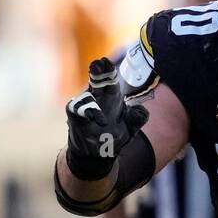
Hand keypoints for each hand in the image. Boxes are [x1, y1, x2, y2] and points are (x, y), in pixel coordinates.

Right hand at [65, 57, 148, 180]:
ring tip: (104, 118)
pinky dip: (87, 114)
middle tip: (98, 64)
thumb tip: (141, 110)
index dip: (108, 70)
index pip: (109, 80)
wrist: (97, 156)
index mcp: (110, 97)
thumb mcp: (130, 128)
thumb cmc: (112, 136)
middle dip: (97, 71)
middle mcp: (96, 98)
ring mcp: (84, 107)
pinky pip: (79, 111)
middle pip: (96, 81)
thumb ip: (137, 118)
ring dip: (94, 103)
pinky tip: (97, 120)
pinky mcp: (75, 117)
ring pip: (87, 97)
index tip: (107, 61)